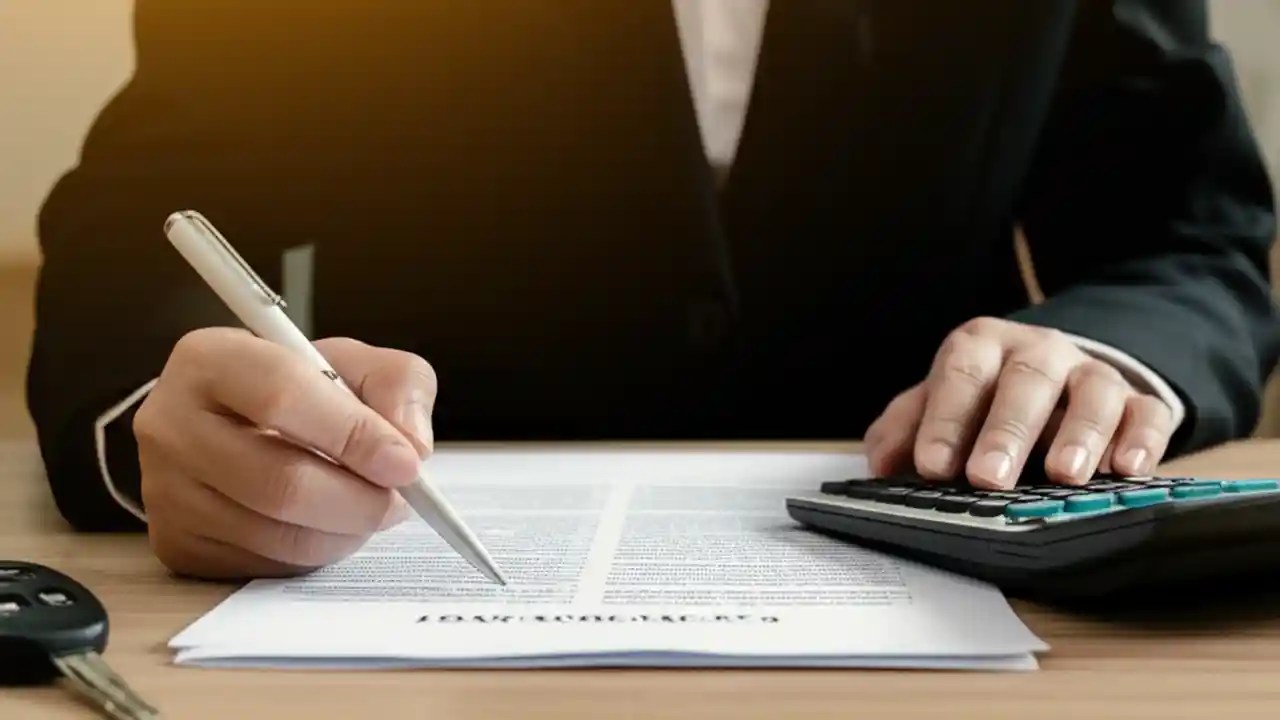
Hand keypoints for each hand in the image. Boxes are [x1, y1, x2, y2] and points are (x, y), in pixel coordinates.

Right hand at [134, 328, 436, 578]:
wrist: (230, 425)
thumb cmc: (297, 389)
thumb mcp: (353, 363)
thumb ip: (397, 385)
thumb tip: (412, 446)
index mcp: (209, 360)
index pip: (282, 397)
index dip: (355, 436)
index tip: (406, 463)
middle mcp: (170, 424)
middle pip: (280, 483)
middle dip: (360, 500)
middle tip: (400, 500)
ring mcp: (165, 491)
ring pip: (276, 534)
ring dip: (345, 532)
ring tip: (370, 508)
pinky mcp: (176, 544)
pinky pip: (263, 564)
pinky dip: (315, 552)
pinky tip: (328, 524)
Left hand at [865, 317, 1174, 487]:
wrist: (1058, 377)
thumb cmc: (986, 399)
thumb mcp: (939, 404)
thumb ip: (905, 429)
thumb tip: (881, 465)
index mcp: (982, 346)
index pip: (961, 374)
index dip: (945, 419)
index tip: (932, 465)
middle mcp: (1039, 352)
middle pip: (1026, 382)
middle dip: (1006, 431)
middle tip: (987, 479)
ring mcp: (1091, 374)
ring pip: (1093, 392)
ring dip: (1079, 434)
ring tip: (1063, 476)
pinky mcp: (1138, 401)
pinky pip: (1147, 413)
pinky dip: (1141, 439)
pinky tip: (1128, 468)